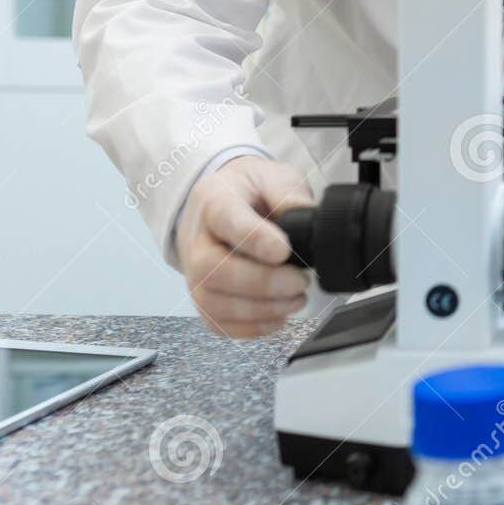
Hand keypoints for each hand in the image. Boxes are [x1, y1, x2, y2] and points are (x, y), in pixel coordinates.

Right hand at [177, 155, 312, 338]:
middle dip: (262, 283)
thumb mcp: (273, 177)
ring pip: (213, 303)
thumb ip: (289, 195)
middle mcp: (196, 240)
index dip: (254, 239)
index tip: (284, 251)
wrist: (220, 204)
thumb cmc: (249, 192)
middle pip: (213, 270)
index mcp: (214, 201)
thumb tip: (310, 222)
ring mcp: (194, 274)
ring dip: (261, 310)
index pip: (226, 220)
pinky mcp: (202, 299)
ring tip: (295, 300)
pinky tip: (278, 316)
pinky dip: (251, 328)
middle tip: (299, 282)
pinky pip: (218, 324)